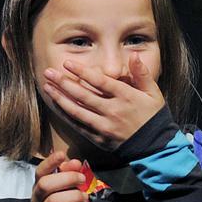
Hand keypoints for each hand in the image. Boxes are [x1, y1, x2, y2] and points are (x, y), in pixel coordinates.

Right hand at [28, 151, 88, 201]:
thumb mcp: (58, 193)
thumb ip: (66, 177)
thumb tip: (75, 162)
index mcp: (38, 189)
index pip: (40, 172)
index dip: (50, 162)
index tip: (62, 155)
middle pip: (45, 185)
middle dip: (67, 179)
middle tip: (82, 180)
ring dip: (74, 197)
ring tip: (84, 198)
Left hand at [42, 53, 165, 150]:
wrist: (155, 147)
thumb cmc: (154, 117)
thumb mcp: (153, 93)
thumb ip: (142, 74)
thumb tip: (134, 55)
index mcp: (126, 97)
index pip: (100, 81)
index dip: (82, 72)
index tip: (67, 63)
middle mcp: (113, 111)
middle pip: (83, 95)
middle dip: (63, 82)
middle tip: (49, 72)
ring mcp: (104, 126)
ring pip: (77, 110)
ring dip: (60, 98)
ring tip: (47, 86)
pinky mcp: (99, 138)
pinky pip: (78, 125)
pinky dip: (66, 115)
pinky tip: (57, 105)